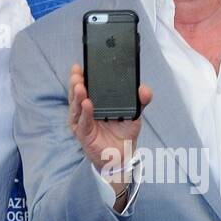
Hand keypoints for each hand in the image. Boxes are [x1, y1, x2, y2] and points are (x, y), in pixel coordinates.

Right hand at [68, 63, 151, 196]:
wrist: (122, 156)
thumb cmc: (123, 132)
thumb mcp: (133, 114)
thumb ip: (139, 101)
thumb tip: (144, 89)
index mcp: (95, 101)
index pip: (86, 85)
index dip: (83, 75)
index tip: (81, 65)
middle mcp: (85, 110)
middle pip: (77, 93)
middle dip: (76, 82)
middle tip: (78, 72)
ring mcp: (82, 122)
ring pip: (77, 107)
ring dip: (77, 96)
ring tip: (80, 86)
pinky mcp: (84, 135)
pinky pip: (83, 123)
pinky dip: (85, 113)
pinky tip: (87, 104)